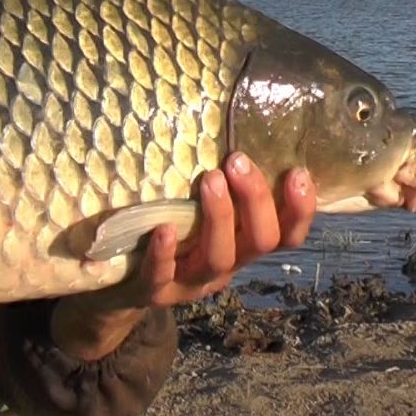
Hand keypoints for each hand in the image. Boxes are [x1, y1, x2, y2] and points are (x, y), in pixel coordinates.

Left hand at [51, 153, 315, 359]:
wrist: (115, 286)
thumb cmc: (166, 234)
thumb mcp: (198, 213)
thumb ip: (221, 186)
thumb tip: (233, 124)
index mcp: (242, 247)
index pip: (287, 235)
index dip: (299, 209)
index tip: (296, 172)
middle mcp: (225, 268)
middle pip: (260, 242)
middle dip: (255, 200)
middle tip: (238, 161)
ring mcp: (191, 283)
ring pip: (220, 259)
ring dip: (219, 217)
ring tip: (211, 179)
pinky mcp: (155, 292)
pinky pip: (162, 277)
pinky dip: (165, 253)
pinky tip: (164, 228)